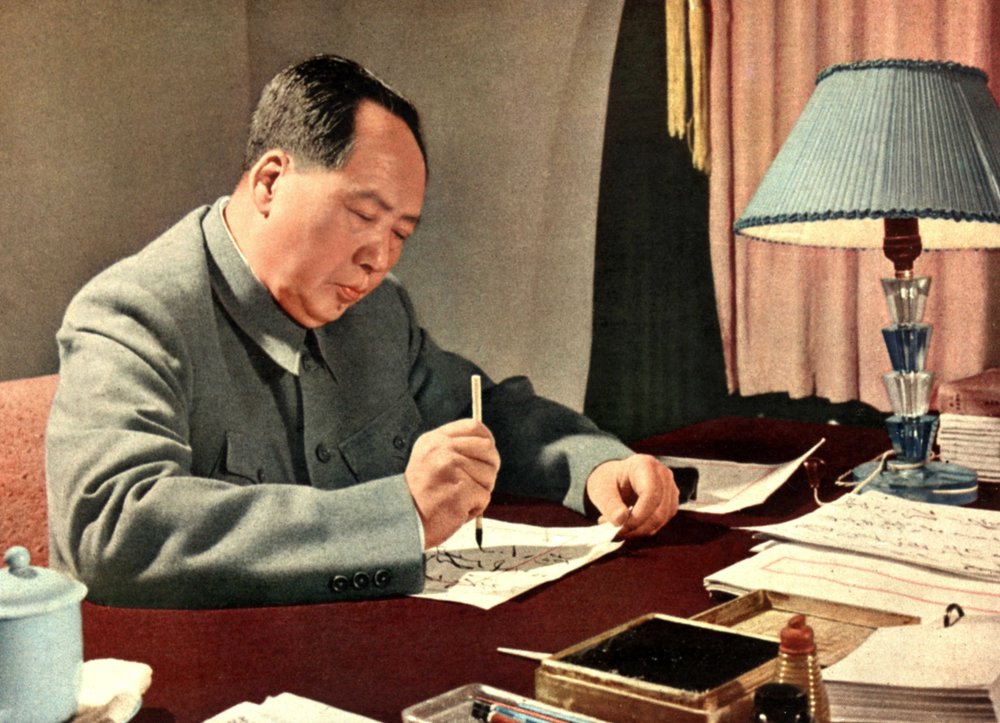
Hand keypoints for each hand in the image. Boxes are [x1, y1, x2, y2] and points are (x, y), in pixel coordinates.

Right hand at [405, 418, 500, 547]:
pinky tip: (456, 509)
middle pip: (488, 450)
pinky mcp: (460, 491)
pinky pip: (484, 497)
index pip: (474, 427)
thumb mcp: (429, 459)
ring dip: (480, 491)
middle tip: (475, 483)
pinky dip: (475, 508)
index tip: (486, 456)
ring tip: (457, 498)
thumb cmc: (421, 495)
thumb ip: (454, 449)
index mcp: (434, 440)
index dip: (487, 441)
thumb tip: (488, 447)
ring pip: (489, 475)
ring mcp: (451, 468)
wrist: (404, 521)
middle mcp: (442, 450)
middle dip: (489, 468)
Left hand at [585, 454, 677, 538]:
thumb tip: (620, 520)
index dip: (638, 516)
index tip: (620, 527)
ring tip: (618, 528)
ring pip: (661, 520)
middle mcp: (663, 475)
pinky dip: (643, 530)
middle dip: (636, 527)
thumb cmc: (609, 479)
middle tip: (615, 532)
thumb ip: (609, 504)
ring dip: (638, 530)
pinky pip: (660, 522)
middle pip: (659, 510)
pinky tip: (628, 527)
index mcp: (645, 465)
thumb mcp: (601, 488)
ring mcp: (670, 489)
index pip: (651, 494)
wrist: (616, 477)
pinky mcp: (670, 503)